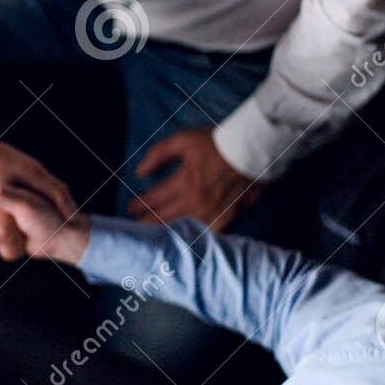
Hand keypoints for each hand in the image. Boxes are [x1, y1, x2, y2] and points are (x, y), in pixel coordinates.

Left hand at [128, 127, 259, 230]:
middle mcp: (195, 202)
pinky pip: (205, 235)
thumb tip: (139, 172)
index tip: (130, 210)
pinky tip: (182, 243)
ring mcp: (212, 214)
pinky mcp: (227, 220)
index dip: (137, 206)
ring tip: (154, 239)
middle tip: (135, 229)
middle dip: (145, 224)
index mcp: (183, 183)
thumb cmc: (218, 143)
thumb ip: (158, 155)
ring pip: (182, 231)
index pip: (152, 201)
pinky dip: (192, 239)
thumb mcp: (183, 140)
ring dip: (165, 234)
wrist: (254, 150)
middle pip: (163, 219)